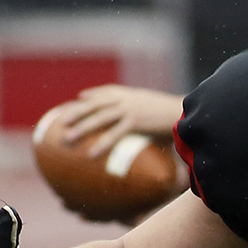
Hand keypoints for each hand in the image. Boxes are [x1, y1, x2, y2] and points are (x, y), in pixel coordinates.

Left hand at [55, 85, 184, 157]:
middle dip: (76, 113)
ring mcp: (129, 109)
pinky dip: (101, 144)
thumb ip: (145, 113)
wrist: (185, 113)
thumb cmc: (174, 116)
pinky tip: (91, 155)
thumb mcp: (157, 109)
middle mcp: (126, 99)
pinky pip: (114, 134)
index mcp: (130, 94)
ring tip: (67, 141)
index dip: (91, 95)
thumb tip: (144, 124)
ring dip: (81, 129)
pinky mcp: (135, 121)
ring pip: (99, 118)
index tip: (77, 100)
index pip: (105, 92)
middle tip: (62, 123)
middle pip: (95, 105)